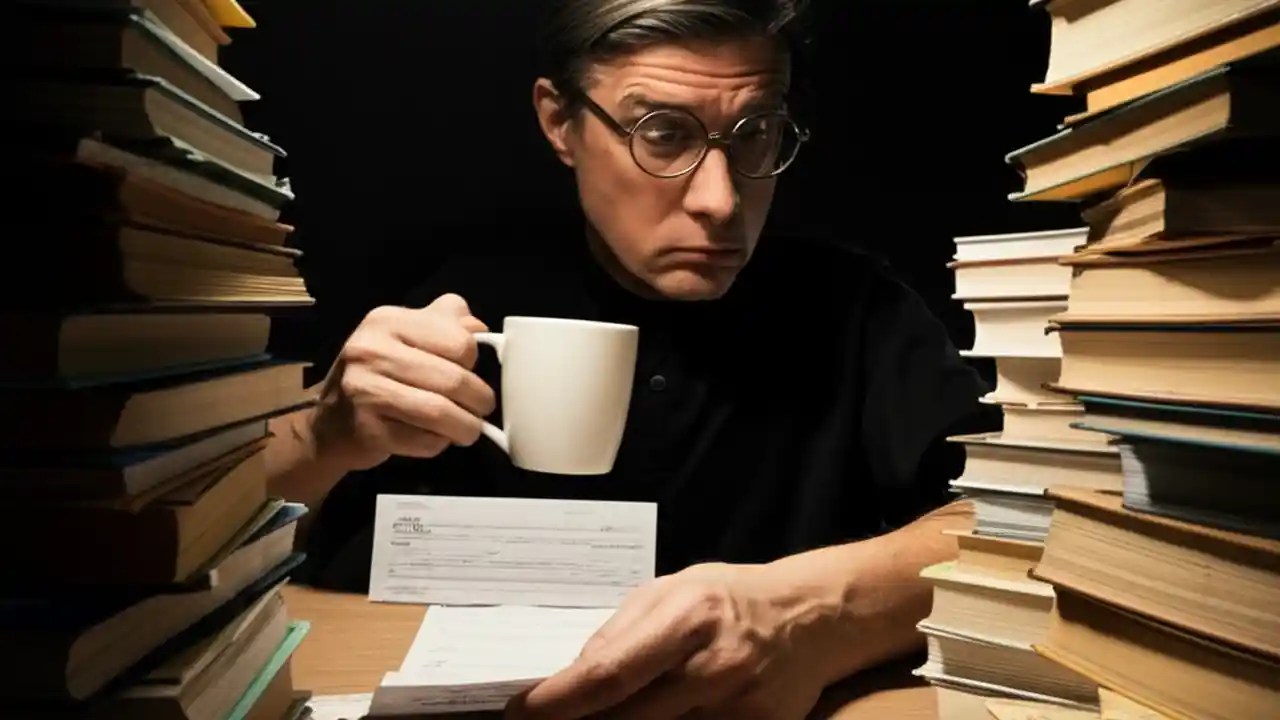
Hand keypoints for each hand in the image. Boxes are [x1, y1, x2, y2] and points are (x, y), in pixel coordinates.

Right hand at [307, 293, 496, 470]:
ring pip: (441, 412)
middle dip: (479, 399)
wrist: (330, 424)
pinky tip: (436, 437)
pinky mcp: (368, 430)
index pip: (459, 341)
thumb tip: (480, 327)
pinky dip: (440, 443)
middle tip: (481, 407)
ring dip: (466, 426)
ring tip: (469, 428)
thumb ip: (445, 323)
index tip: (470, 372)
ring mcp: (366, 391)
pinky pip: (424, 440)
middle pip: (455, 379)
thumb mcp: (407, 336)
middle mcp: (372, 350)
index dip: (473, 361)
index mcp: (387, 321)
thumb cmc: (379, 376)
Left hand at [504, 562, 838, 719]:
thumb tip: (569, 679)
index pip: (608, 673)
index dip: (557, 702)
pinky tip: (654, 717)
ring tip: (597, 717)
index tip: (519, 714)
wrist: (811, 618)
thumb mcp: (671, 591)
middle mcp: (714, 666)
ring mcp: (738, 708)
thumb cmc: (728, 599)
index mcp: (687, 616)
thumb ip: (620, 633)